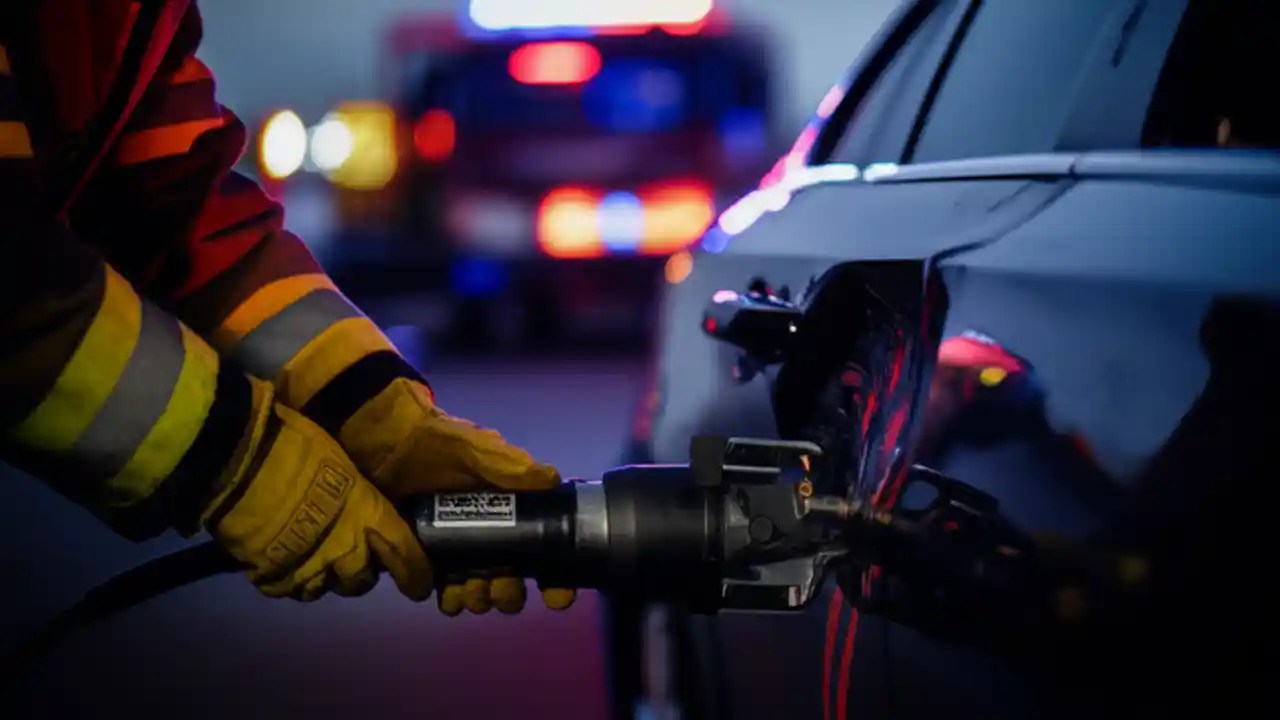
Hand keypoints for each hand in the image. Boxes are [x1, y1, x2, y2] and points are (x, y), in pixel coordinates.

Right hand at [202, 383, 429, 601]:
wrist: (237, 458)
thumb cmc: (295, 445)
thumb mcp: (344, 466)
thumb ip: (360, 497)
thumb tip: (367, 504)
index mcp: (368, 516)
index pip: (405, 556)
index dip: (416, 574)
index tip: (419, 584)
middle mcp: (343, 550)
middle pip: (363, 580)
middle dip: (362, 571)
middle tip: (354, 555)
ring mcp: (305, 567)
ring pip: (325, 588)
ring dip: (326, 576)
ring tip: (315, 556)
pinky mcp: (269, 576)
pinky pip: (288, 588)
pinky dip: (290, 578)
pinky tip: (285, 559)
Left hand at [338, 378, 575, 614]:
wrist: (381, 445)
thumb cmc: (435, 442)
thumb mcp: (474, 449)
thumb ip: (510, 466)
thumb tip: (552, 480)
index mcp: (511, 510)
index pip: (545, 551)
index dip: (556, 578)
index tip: (554, 594)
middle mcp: (492, 535)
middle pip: (514, 581)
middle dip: (510, 593)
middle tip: (497, 584)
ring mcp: (460, 551)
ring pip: (482, 591)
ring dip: (481, 598)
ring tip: (469, 588)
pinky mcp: (429, 560)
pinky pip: (448, 592)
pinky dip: (452, 600)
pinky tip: (447, 594)